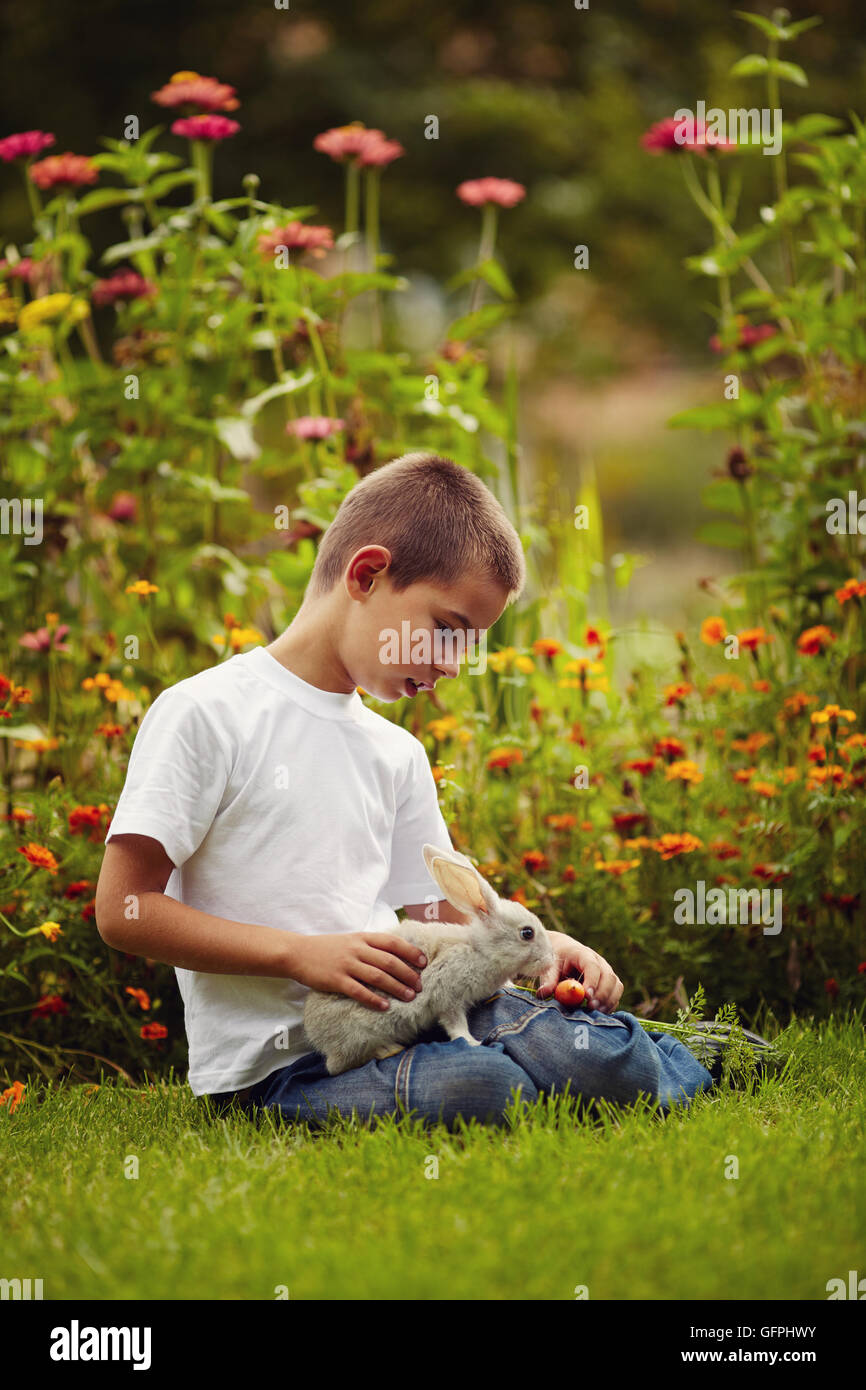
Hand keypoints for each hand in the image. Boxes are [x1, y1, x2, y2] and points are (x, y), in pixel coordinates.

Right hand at [289, 931, 426, 1010]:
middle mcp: (357, 949)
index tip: (424, 962)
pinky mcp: (336, 980)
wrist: (297, 953)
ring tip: (409, 997)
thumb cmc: (327, 948)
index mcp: (363, 938)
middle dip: (408, 974)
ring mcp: (346, 964)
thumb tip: (396, 956)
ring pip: (378, 976)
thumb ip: (371, 946)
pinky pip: (359, 991)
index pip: (393, 943)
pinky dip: (374, 999)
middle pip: (389, 961)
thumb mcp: (351, 940)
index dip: (410, 952)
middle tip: (420, 986)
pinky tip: (385, 1006)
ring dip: (396, 987)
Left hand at [536, 931, 622, 1012]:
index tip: (586, 996)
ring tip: (596, 1012)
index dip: (592, 981)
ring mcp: (606, 971)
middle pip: (609, 976)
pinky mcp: (609, 982)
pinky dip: (610, 1004)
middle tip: (591, 1007)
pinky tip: (600, 1013)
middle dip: (602, 994)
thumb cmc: (555, 959)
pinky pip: (616, 993)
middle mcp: (599, 961)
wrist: (562, 952)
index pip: (592, 966)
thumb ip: (548, 979)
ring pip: (616, 985)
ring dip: (608, 1000)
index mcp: (583, 954)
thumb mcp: (549, 967)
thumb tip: (544, 993)